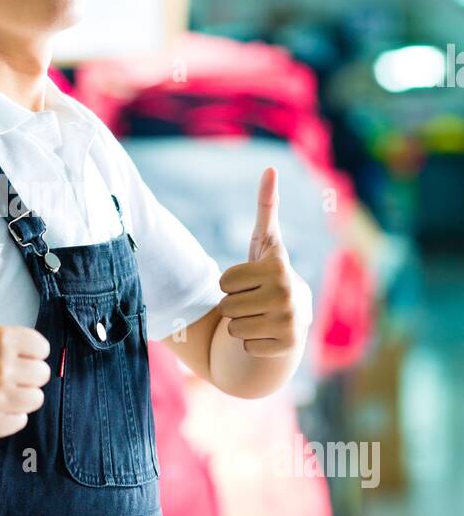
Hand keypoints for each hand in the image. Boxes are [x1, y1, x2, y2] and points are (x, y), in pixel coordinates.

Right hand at [0, 236, 50, 436]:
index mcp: (1, 339)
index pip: (42, 348)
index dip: (26, 349)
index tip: (4, 350)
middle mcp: (1, 369)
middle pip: (42, 375)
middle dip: (24, 372)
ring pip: (35, 399)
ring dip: (19, 394)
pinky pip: (20, 421)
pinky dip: (7, 415)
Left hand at [217, 167, 305, 357]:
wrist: (293, 316)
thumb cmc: (270, 273)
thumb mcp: (266, 242)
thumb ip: (266, 206)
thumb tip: (270, 168)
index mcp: (279, 266)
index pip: (223, 281)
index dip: (230, 282)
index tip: (249, 280)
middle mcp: (288, 294)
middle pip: (226, 306)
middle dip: (234, 304)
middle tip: (255, 300)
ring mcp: (290, 322)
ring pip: (233, 328)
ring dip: (241, 324)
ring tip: (260, 316)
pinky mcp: (287, 346)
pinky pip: (245, 346)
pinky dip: (252, 343)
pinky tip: (267, 333)